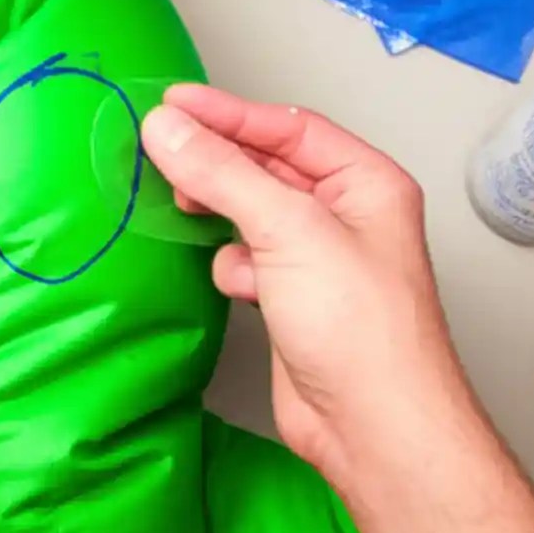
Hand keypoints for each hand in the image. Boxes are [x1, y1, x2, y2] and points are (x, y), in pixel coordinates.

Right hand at [142, 84, 533, 532]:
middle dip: (218, 162)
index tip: (171, 105)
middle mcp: (347, 216)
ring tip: (186, 208)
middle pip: (267, 167)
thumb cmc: (359, 327)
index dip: (229, 113)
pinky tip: (236, 284)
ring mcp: (319, 261)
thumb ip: (222, 173)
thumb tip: (166, 128)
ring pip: (251, 214)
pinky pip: (248, 260)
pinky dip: (233, 266)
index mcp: (367, 183)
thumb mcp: (287, 229)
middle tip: (160, 150)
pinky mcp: (293, 301)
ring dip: (221, 213)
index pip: (289, 126)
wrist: (372, 426)